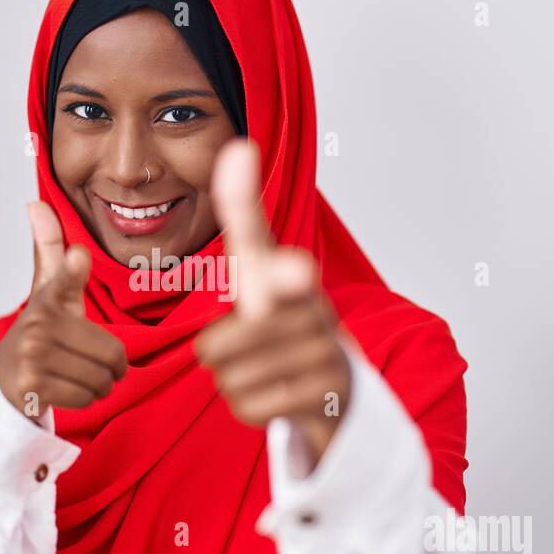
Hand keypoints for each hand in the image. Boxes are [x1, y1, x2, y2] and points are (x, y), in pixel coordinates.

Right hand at [0, 201, 127, 419]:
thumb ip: (50, 251)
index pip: (64, 281)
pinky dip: (85, 399)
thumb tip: (35, 204)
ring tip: (77, 375)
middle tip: (90, 361)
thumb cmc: (41, 331)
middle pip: (112, 354)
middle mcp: (37, 325)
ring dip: (100, 385)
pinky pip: (87, 398)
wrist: (4, 378)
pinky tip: (66, 389)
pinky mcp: (32, 387)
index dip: (72, 270)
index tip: (78, 257)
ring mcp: (33, 357)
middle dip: (112, 367)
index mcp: (48, 299)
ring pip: (102, 380)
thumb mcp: (49, 292)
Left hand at [194, 139, 351, 468]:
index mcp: (290, 275)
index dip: (277, 267)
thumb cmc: (285, 317)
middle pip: (221, 343)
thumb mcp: (259, 268)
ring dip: (234, 381)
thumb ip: (245, 214)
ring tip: (265, 370)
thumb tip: (239, 146)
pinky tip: (278, 394)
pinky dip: (252, 407)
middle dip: (218, 352)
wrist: (335, 385)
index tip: (293, 271)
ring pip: (232, 379)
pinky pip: (251, 407)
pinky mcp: (329, 395)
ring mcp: (327, 353)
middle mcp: (314, 309)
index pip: (268, 257)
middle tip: (245, 348)